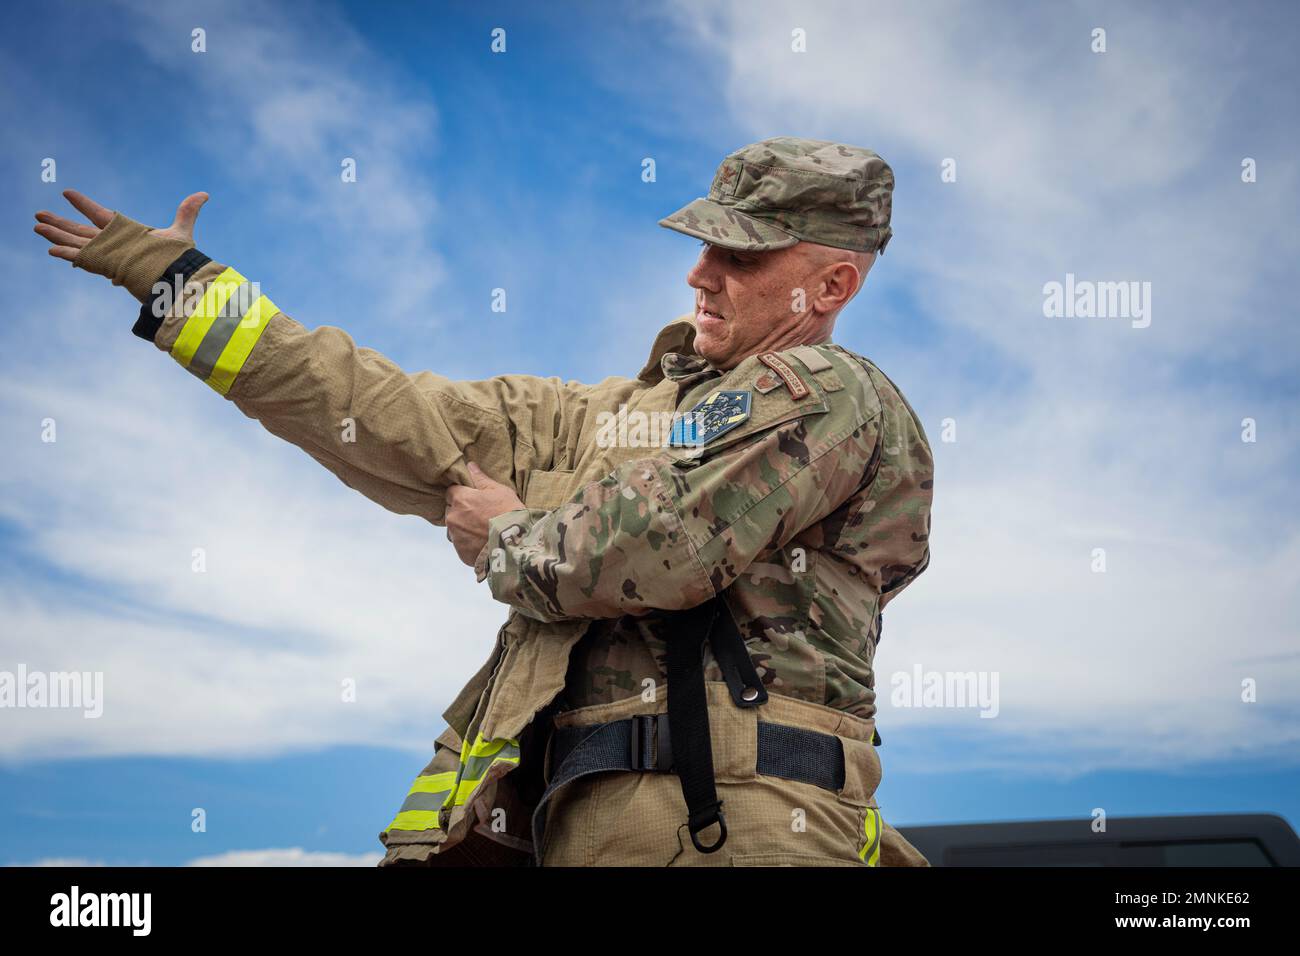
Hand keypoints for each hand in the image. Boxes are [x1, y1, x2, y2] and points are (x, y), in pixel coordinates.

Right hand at [34, 189, 208, 261]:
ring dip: (56, 235)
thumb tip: (204, 194)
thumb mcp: (181, 231)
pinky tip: (51, 250)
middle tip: (39, 214)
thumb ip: (187, 212)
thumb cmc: (179, 259)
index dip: (84, 204)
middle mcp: (115, 244)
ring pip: (76, 243)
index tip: (67, 193)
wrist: (178, 279)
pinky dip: (68, 254)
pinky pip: (82, 259)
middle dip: (60, 223)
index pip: (100, 215)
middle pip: (81, 230)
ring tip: (36, 226)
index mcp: (127, 232)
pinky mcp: (107, 267)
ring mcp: (109, 255)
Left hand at [445, 462, 525, 567]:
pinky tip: (484, 542)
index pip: (451, 492)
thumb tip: (470, 466)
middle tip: (481, 516)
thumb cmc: (509, 513)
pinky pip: (461, 544)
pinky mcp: (460, 552)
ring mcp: (455, 536)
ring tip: (483, 531)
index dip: (463, 494)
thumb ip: (481, 479)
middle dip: (462, 512)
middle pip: (451, 510)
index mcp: (460, 499)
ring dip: (464, 528)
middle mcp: (453, 517)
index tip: (474, 499)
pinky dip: (469, 543)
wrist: (516, 544)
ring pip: (455, 528)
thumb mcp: (499, 491)